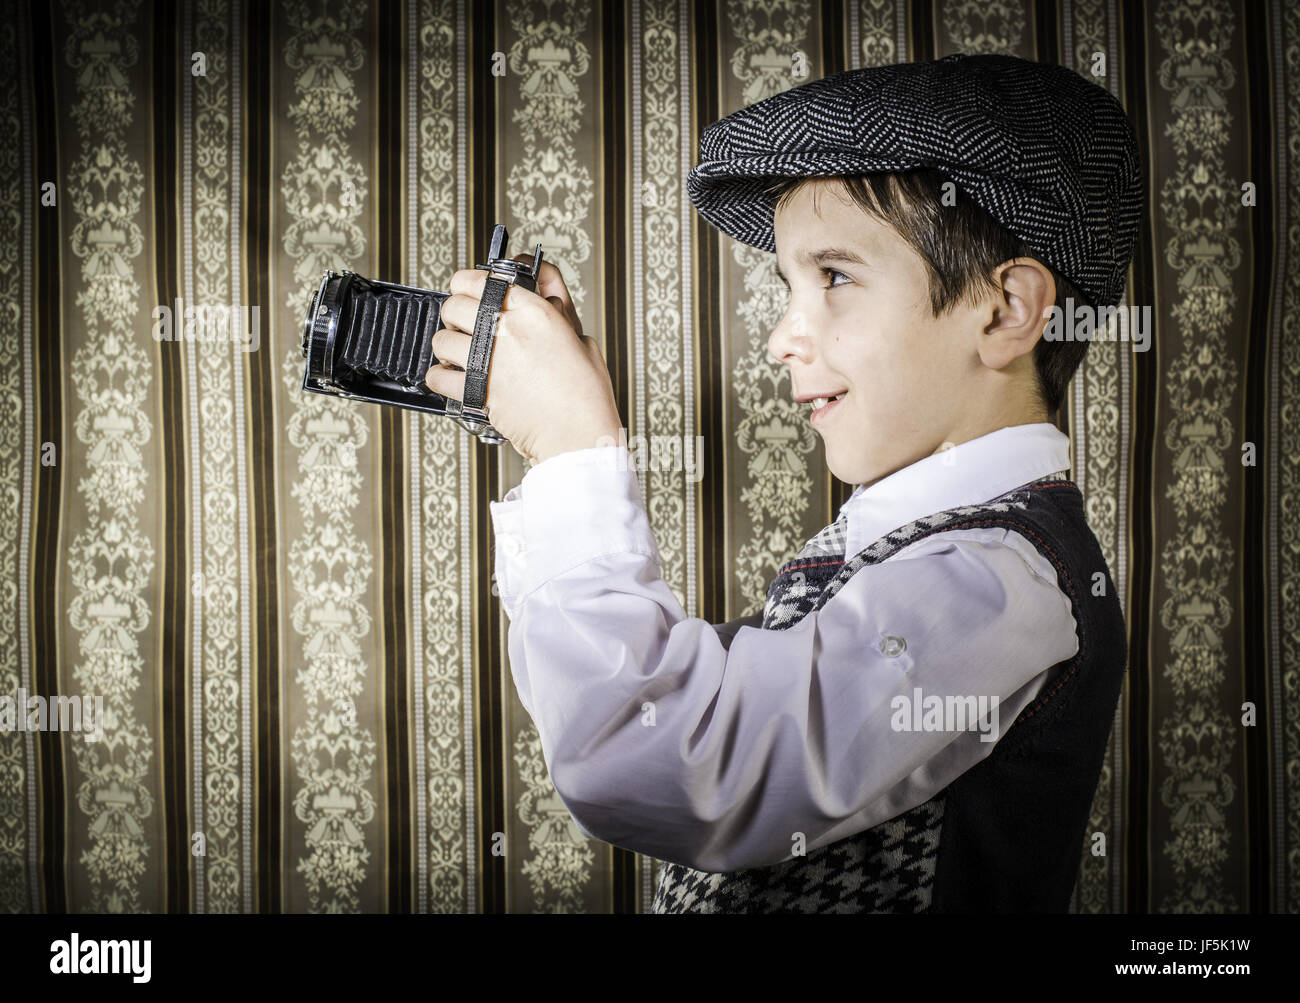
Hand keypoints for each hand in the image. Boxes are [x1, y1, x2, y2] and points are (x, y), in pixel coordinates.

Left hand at [424, 253, 622, 464]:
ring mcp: (488, 360)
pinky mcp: (476, 390)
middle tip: (462, 325)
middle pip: (454, 304)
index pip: (482, 279)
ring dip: (446, 346)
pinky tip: (452, 379)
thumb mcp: (582, 343)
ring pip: (441, 339)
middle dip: (455, 314)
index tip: (468, 290)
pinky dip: (440, 377)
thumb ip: (559, 321)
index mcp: (534, 312)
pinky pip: (437, 375)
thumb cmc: (585, 396)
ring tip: (459, 355)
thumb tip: (549, 311)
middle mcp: (507, 331)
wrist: (577, 435)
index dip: (468, 283)